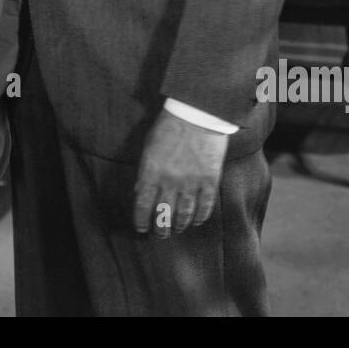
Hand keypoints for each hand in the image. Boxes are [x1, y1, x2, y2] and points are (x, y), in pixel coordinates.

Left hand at [133, 108, 228, 236]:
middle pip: (163, 215)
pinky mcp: (209, 180)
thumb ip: (144, 171)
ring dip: (179, 225)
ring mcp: (191, 182)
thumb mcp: (148, 147)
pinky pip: (205, 206)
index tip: (142, 228)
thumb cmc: (169, 127)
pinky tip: (197, 220)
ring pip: (184, 215)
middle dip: (160, 229)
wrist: (197, 113)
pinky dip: (201, 216)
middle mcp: (170, 181)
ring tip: (177, 229)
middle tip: (161, 233)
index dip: (142, 221)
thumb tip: (139, 192)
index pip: (143, 206)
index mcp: (151, 172)